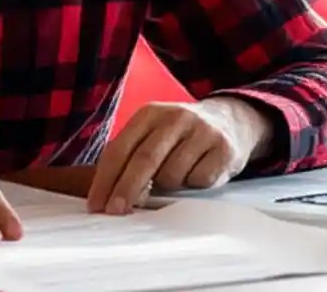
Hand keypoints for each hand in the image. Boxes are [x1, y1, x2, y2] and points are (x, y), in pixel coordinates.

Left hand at [86, 97, 273, 214]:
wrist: (230, 121)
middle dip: (126, 189)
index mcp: (149, 114)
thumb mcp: (154, 136)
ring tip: (177, 177)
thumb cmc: (181, 137)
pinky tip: (198, 173)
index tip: (96, 205)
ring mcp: (201, 130)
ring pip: (172, 174)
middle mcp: (175, 117)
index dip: (104, 180)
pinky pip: (199, 180)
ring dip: (168, 187)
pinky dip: (193, 185)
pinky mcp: (223, 147)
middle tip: (115, 212)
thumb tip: (108, 196)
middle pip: (143, 159)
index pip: (119, 149)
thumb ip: (131, 159)